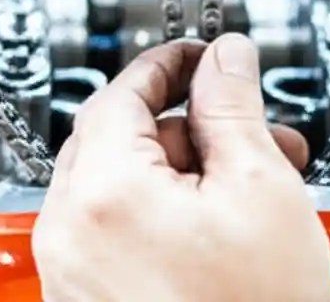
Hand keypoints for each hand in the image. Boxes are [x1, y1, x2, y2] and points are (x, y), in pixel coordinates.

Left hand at [32, 34, 329, 301]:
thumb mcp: (260, 188)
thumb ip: (233, 106)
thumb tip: (225, 58)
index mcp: (102, 193)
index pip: (121, 92)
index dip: (170, 64)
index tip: (203, 56)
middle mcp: (68, 232)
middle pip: (119, 139)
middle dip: (192, 127)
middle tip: (251, 130)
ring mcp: (70, 274)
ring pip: (122, 187)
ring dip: (185, 171)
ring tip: (256, 186)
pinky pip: (116, 232)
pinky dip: (163, 213)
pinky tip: (223, 225)